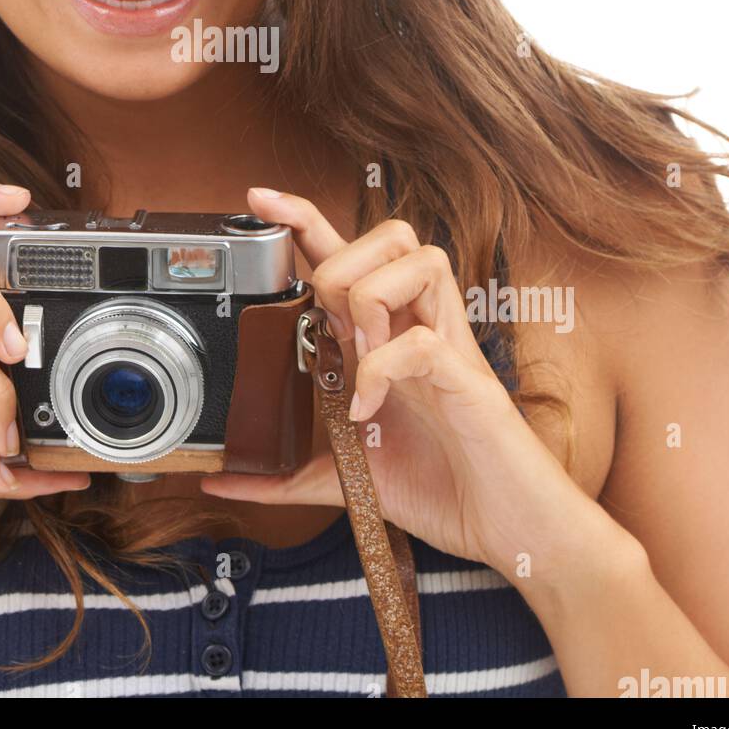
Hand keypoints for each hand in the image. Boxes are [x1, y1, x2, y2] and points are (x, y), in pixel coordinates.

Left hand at [201, 188, 610, 584]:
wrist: (507, 530)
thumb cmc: (440, 487)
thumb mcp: (345, 479)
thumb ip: (284, 475)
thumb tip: (220, 479)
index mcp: (390, 336)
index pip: (350, 253)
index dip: (304, 217)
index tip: (259, 198)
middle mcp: (422, 327)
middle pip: (392, 234)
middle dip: (342, 264)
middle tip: (329, 325)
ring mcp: (450, 349)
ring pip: (420, 261)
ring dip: (372, 299)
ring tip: (358, 355)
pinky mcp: (469, 382)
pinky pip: (423, 340)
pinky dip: (383, 369)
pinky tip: (368, 409)